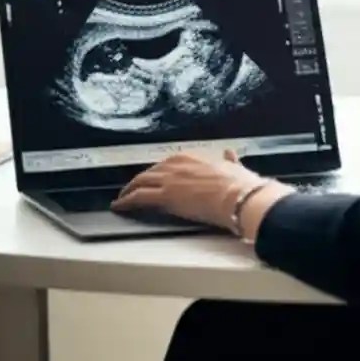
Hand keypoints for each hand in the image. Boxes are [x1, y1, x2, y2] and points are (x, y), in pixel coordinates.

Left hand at [111, 150, 268, 229]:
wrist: (239, 197)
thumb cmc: (240, 185)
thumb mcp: (234, 166)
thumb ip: (229, 160)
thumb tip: (229, 154)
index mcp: (192, 157)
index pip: (167, 163)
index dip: (158, 172)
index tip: (154, 178)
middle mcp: (177, 164)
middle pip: (151, 171)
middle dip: (140, 180)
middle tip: (132, 188)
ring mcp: (169, 179)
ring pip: (140, 182)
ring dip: (129, 190)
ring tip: (122, 198)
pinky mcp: (164, 195)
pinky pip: (138, 197)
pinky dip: (126, 201)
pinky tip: (119, 206)